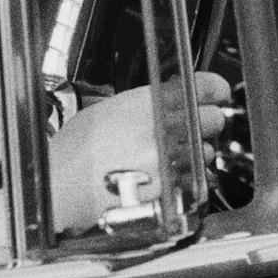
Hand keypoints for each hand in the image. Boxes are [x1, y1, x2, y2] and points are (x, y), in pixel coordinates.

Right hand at [46, 73, 233, 233]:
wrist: (61, 189)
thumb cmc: (75, 152)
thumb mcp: (106, 110)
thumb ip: (144, 102)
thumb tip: (172, 98)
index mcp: (146, 103)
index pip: (204, 86)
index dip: (215, 89)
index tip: (217, 94)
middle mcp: (161, 130)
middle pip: (213, 119)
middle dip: (203, 124)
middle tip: (187, 129)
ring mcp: (168, 163)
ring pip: (208, 152)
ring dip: (196, 153)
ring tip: (166, 159)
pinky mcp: (170, 191)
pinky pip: (198, 180)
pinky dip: (189, 178)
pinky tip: (169, 177)